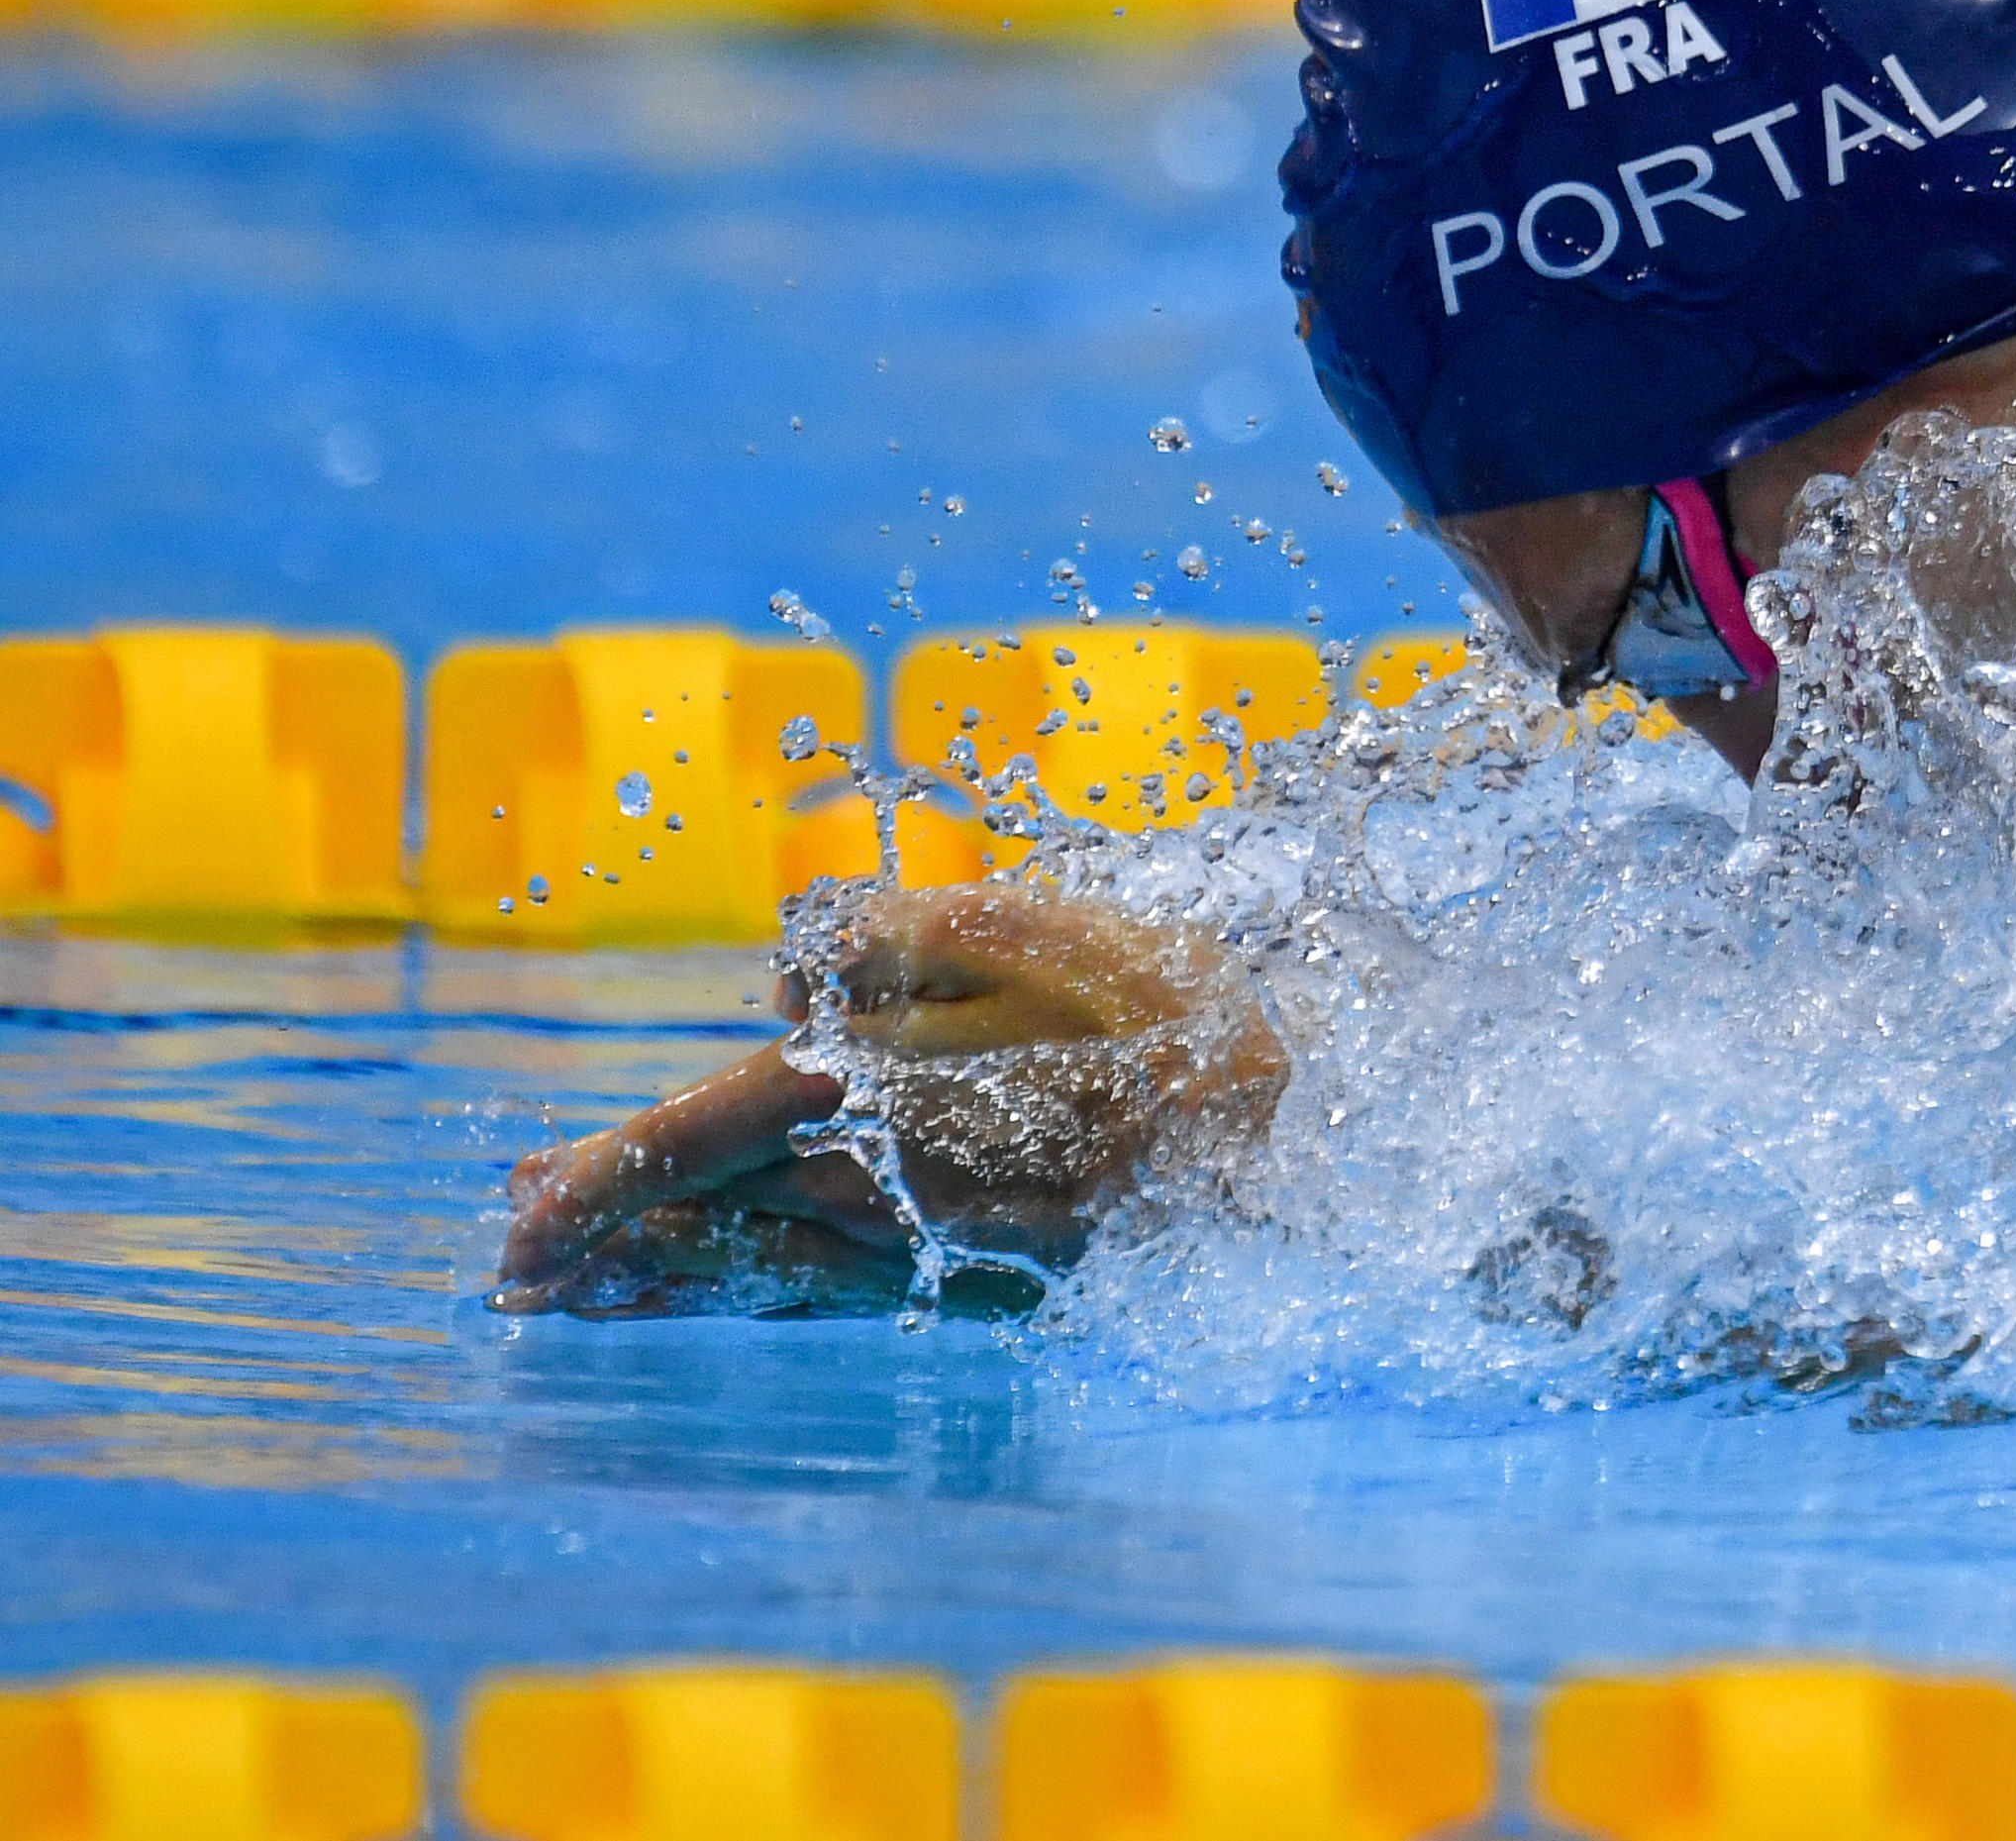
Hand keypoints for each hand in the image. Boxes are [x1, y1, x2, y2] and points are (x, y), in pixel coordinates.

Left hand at [491, 881, 1280, 1315]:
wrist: (1301, 1112)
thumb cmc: (1158, 994)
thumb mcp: (1024, 921)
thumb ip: (885, 939)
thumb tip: (779, 989)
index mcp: (908, 1092)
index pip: (719, 1130)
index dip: (611, 1172)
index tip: (514, 1215)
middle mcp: (915, 1193)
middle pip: (724, 1220)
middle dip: (613, 1238)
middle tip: (512, 1263)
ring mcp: (951, 1256)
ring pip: (773, 1274)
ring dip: (667, 1278)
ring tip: (581, 1289)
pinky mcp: (992, 1285)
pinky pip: (845, 1296)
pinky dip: (760, 1294)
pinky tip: (711, 1289)